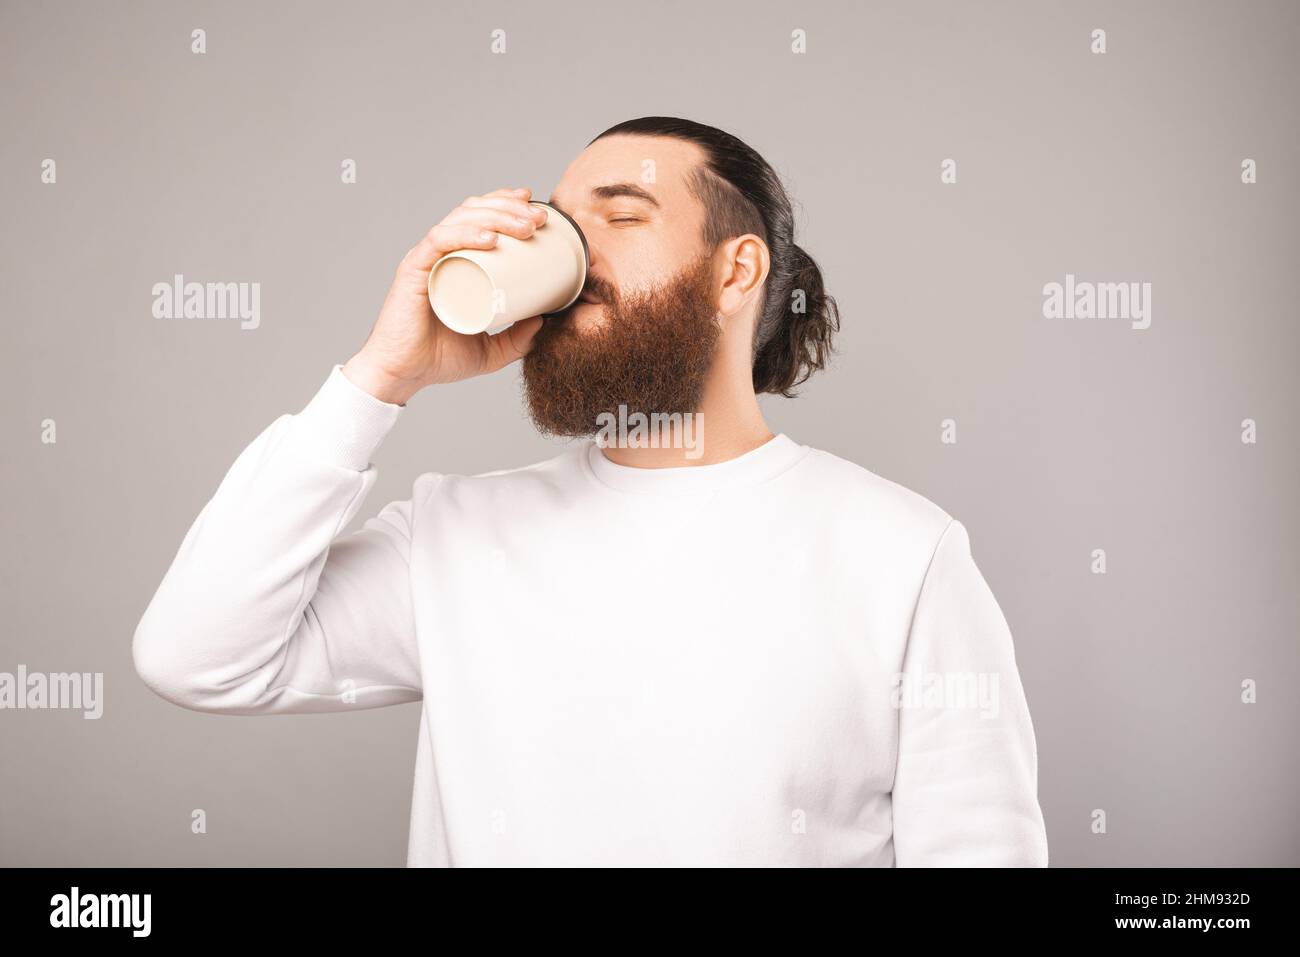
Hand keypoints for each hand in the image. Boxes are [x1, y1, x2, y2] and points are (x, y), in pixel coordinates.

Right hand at [342, 186, 550, 404]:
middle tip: (540, 218)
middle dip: (510, 207)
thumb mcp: (490, 352)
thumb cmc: (438, 359)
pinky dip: (464, 234)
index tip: (535, 208)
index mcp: (453, 260)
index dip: (505, 204)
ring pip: (460, 220)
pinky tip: (490, 238)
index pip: (478, 218)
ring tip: (526, 227)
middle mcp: (438, 253)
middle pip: (474, 211)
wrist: (403, 376)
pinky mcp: (414, 271)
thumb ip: (516, 340)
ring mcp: (425, 260)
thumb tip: (544, 320)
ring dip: (497, 216)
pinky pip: (439, 242)